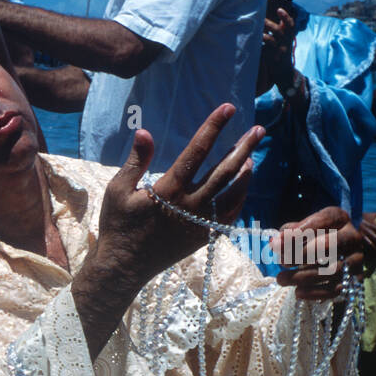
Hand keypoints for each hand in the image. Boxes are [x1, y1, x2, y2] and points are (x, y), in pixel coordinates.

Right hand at [94, 104, 262, 284]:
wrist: (123, 267)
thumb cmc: (117, 226)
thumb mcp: (117, 190)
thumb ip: (136, 161)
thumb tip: (145, 132)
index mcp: (168, 190)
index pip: (197, 151)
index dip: (213, 127)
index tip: (228, 108)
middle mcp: (189, 205)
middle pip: (224, 171)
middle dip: (243, 148)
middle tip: (258, 131)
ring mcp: (199, 223)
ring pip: (232, 194)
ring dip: (245, 174)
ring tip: (252, 157)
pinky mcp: (202, 237)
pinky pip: (229, 216)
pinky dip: (239, 200)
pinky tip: (241, 188)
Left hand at [262, 7, 296, 93]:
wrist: (284, 72)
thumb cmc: (279, 54)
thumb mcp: (281, 42)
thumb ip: (277, 32)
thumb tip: (265, 20)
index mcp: (288, 36)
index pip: (289, 24)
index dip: (285, 16)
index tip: (279, 9)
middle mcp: (285, 42)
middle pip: (278, 30)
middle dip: (269, 24)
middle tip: (260, 20)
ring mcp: (280, 50)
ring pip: (272, 40)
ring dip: (263, 35)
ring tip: (256, 32)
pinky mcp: (274, 58)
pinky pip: (266, 50)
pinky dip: (261, 46)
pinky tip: (255, 44)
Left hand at [272, 206, 360, 300]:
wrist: (341, 249)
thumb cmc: (316, 236)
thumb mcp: (304, 226)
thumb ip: (290, 231)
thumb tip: (275, 243)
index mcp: (339, 218)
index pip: (321, 222)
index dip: (297, 234)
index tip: (276, 245)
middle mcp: (352, 237)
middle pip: (328, 246)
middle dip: (300, 256)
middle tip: (281, 262)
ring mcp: (355, 259)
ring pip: (331, 271)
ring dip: (302, 277)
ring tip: (281, 279)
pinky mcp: (354, 280)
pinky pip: (336, 289)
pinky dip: (315, 293)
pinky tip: (298, 292)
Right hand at [359, 212, 375, 255]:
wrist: (352, 218)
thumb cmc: (363, 217)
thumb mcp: (371, 216)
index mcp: (373, 226)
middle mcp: (369, 232)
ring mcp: (363, 236)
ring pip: (371, 244)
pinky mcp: (359, 238)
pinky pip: (363, 245)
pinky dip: (366, 249)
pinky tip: (369, 255)